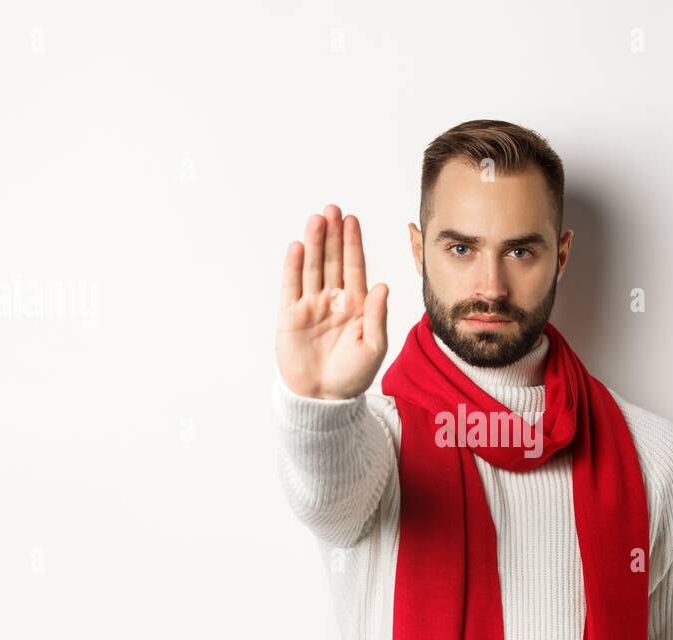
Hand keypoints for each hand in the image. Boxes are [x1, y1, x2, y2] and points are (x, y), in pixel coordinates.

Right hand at [276, 204, 388, 399]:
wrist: (324, 398)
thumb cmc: (353, 376)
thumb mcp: (373, 346)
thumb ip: (377, 315)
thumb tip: (382, 286)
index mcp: (356, 305)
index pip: (354, 267)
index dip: (352, 244)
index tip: (352, 220)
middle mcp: (333, 300)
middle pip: (331, 261)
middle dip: (332, 235)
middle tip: (332, 209)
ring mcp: (311, 306)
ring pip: (312, 267)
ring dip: (313, 243)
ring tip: (316, 219)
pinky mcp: (290, 316)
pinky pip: (291, 286)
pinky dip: (293, 266)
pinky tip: (297, 246)